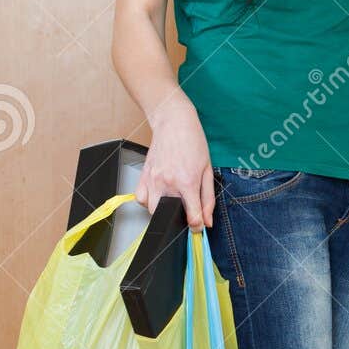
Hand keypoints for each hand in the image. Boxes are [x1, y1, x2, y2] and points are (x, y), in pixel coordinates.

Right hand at [135, 94, 214, 230]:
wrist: (174, 122)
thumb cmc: (193, 142)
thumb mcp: (207, 170)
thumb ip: (207, 199)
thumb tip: (207, 221)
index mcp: (187, 182)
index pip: (191, 217)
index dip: (197, 226)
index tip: (198, 225)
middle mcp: (167, 183)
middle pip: (167, 217)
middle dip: (177, 218)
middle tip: (184, 209)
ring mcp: (153, 179)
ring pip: (152, 210)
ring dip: (162, 210)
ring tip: (172, 199)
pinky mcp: (143, 175)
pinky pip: (141, 198)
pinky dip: (148, 200)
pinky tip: (158, 193)